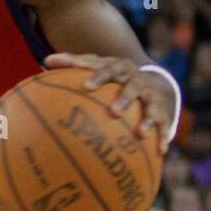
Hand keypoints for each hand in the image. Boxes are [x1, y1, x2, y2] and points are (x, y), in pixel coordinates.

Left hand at [42, 52, 176, 148]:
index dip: (97, 77)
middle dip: (125, 97)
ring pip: (152, 105)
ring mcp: (151, 94)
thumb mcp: (96, 68)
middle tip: (114, 111)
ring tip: (141, 133)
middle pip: (133, 85)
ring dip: (148, 118)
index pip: (106, 68)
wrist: (151, 78)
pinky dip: (165, 135)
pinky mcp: (163, 109)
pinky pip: (165, 123)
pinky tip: (161, 150)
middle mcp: (137, 79)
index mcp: (118, 68)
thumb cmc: (112, 76)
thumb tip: (45, 61)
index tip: (86, 87)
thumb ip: (72, 65)